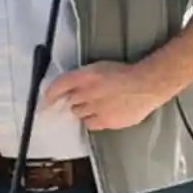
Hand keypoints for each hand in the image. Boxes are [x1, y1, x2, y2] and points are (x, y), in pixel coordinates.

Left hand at [42, 61, 172, 131]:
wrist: (146, 85)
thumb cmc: (125, 73)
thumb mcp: (100, 67)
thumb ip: (83, 78)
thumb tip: (69, 88)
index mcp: (85, 76)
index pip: (59, 85)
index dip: (50, 94)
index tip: (46, 101)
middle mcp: (87, 92)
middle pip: (70, 101)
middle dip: (75, 100)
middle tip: (85, 98)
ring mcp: (96, 108)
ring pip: (79, 113)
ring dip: (83, 110)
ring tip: (97, 105)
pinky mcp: (105, 121)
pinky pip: (90, 124)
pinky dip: (92, 120)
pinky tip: (102, 114)